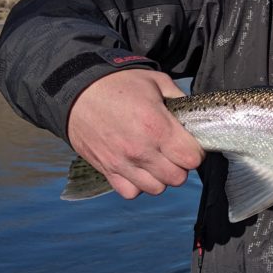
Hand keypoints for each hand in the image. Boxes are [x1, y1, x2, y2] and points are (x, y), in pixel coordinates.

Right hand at [67, 69, 203, 198]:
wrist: (77, 90)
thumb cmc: (119, 83)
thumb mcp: (156, 81)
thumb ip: (179, 98)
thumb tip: (193, 114)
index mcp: (157, 127)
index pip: (191, 158)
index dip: (196, 151)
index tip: (190, 143)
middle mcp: (141, 150)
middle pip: (177, 177)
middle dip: (181, 165)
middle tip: (174, 151)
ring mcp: (122, 163)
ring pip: (156, 188)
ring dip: (161, 177)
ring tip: (157, 160)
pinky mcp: (106, 170)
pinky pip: (131, 192)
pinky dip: (138, 185)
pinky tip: (139, 168)